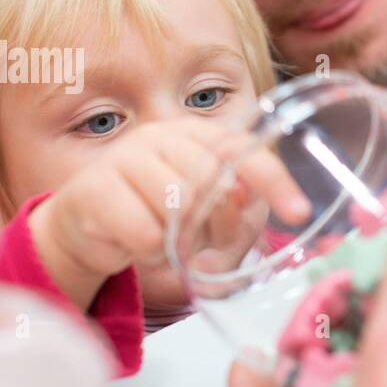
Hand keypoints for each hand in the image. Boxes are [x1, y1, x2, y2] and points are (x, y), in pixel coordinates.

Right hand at [29, 118, 309, 310]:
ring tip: (161, 239)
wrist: (87, 230)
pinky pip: (146, 233)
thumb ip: (236, 214)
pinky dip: (150, 251)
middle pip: (211, 180)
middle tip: (204, 245)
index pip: (243, 149)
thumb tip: (243, 199)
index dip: (274, 179)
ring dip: (178, 240)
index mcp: (194, 135)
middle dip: (217, 224)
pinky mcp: (95, 188)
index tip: (299, 211)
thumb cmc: (157, 221)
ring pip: (177, 208)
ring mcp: (124, 157)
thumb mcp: (207, 221)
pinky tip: (136, 243)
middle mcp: (160, 136)